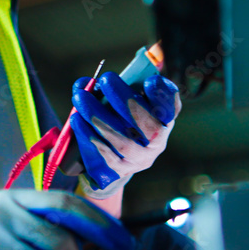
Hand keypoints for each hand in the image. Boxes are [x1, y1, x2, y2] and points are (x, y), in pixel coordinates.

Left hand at [70, 73, 181, 198]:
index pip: (171, 108)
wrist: (113, 151)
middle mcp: (157, 142)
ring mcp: (139, 159)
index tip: (149, 82)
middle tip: (105, 79)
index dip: (163, 97)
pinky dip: (89, 136)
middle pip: (148, 126)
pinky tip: (77, 120)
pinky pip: (104, 156)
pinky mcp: (119, 170)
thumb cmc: (119, 115)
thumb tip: (85, 84)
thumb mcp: (121, 97)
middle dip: (125, 100)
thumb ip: (112, 85)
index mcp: (164, 119)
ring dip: (100, 118)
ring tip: (81, 98)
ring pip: (123, 143)